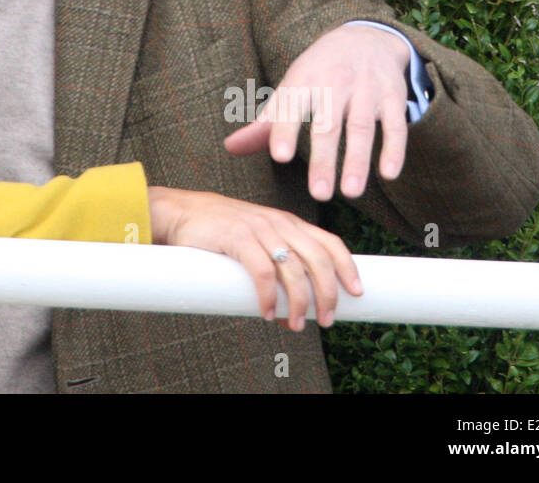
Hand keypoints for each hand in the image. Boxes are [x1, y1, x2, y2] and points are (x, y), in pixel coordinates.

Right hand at [148, 186, 361, 329]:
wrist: (181, 212)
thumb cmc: (220, 232)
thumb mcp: (257, 242)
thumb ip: (276, 268)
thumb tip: (291, 315)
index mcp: (288, 223)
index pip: (329, 242)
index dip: (347, 268)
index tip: (357, 294)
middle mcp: (278, 223)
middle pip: (318, 259)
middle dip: (327, 294)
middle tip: (325, 320)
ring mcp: (258, 228)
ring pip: (293, 269)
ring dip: (298, 303)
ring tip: (294, 325)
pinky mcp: (237, 237)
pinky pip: (262, 271)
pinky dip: (267, 296)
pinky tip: (265, 313)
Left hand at [224, 22, 411, 201]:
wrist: (365, 36)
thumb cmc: (319, 71)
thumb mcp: (291, 87)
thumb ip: (265, 123)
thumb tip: (230, 148)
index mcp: (303, 82)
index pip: (291, 108)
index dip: (285, 131)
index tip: (280, 157)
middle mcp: (334, 84)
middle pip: (328, 125)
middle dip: (323, 160)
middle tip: (319, 194)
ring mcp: (365, 90)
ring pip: (362, 128)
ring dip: (357, 161)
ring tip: (350, 193)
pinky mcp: (392, 97)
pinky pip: (395, 125)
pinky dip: (394, 149)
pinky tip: (388, 173)